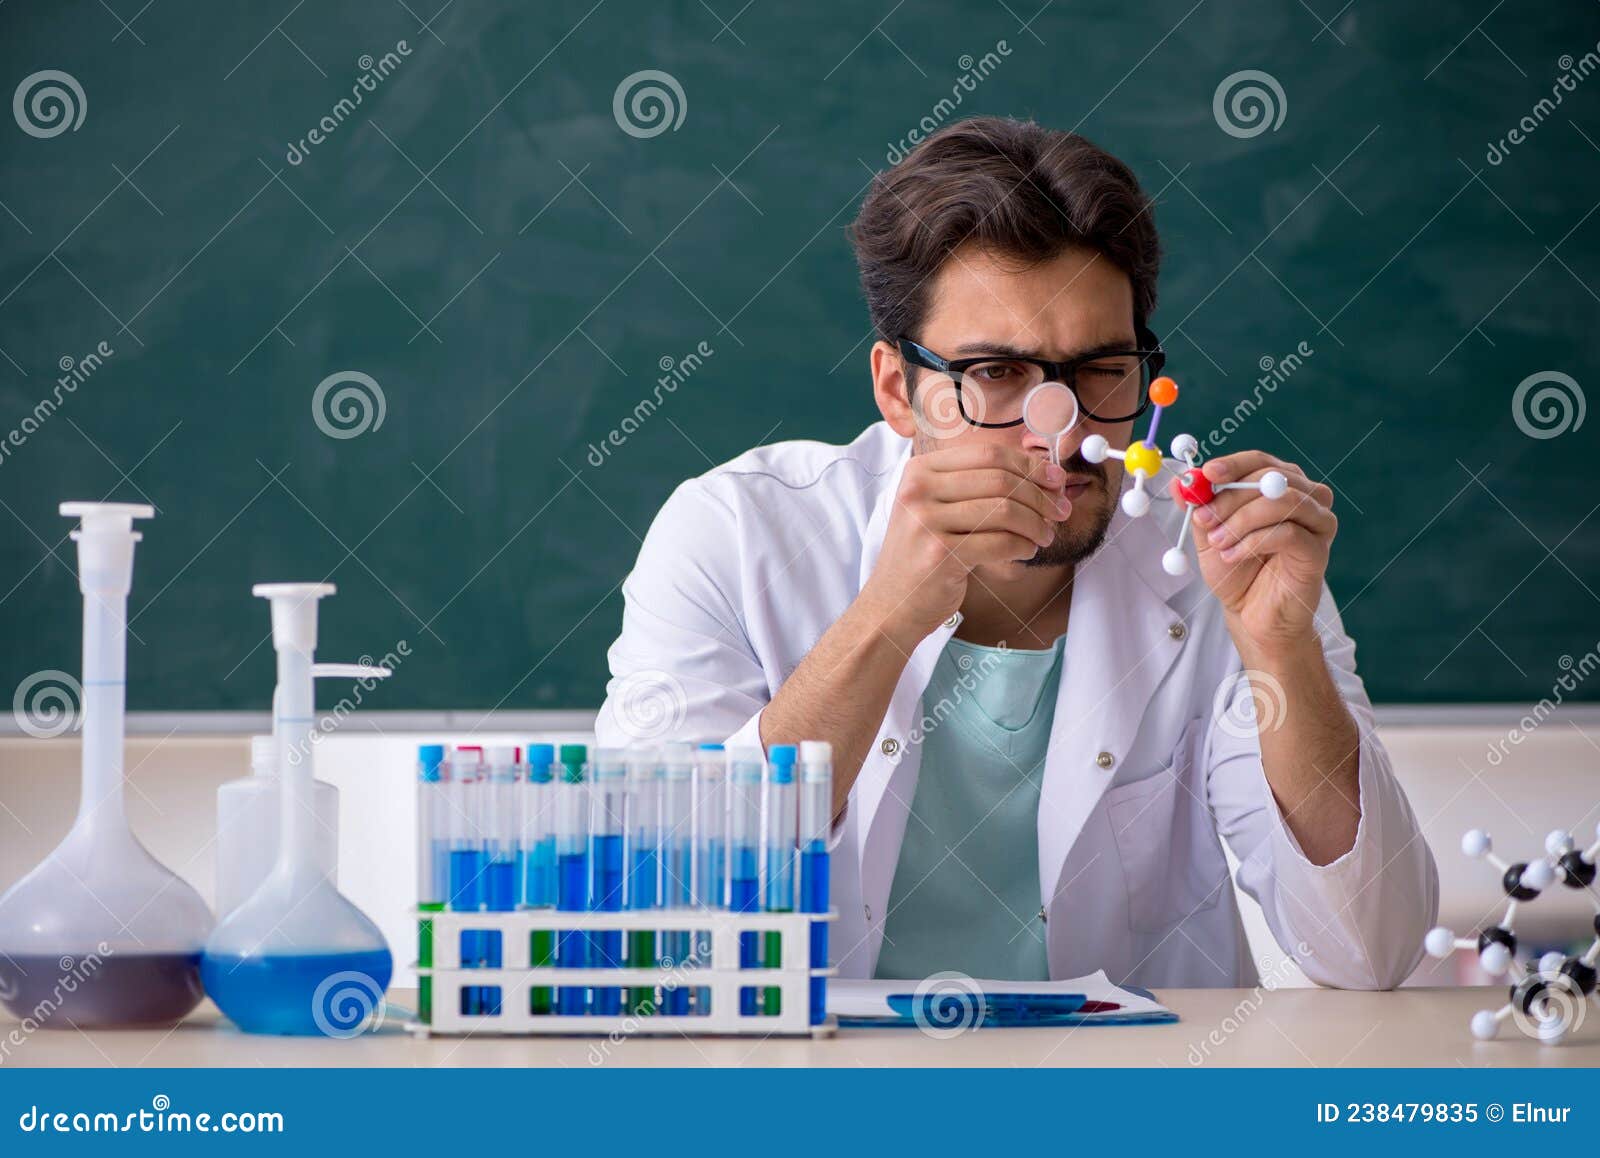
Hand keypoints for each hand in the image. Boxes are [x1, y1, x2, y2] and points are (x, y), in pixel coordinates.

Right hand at [858, 443, 1068, 645]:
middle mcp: (918, 490)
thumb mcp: (939, 509)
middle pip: (1000, 479)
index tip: (1056, 479)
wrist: (893, 604)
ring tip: (1045, 535)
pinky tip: (1027, 551)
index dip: (1029, 464)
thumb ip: (979, 487)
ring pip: (1004, 510)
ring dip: (1036, 524)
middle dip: (1040, 495)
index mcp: (919, 470)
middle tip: (1060, 511)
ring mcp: (925, 521)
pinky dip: (1023, 546)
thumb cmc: (925, 554)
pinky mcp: (939, 554)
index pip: (988, 454)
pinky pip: (1000, 543)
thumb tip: (1044, 474)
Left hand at [1176, 451, 1336, 654]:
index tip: (1206, 474)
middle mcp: (1306, 498)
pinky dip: (1253, 542)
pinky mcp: (1318, 550)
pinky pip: (1287, 533)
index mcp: (1280, 486)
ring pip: (1282, 502)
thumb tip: (1178, 482)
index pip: (1260, 462)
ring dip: (1241, 520)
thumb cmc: (1236, 570)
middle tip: (1202, 516)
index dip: (1233, 465)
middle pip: (1270, 478)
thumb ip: (1198, 507)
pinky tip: (1233, 556)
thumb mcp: (1208, 534)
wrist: (1251, 614)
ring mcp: (1317, 523)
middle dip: (1230, 496)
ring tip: (1217, 542)